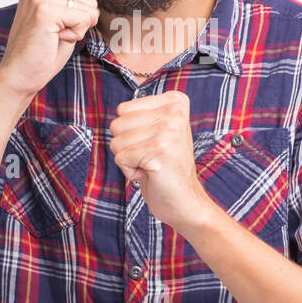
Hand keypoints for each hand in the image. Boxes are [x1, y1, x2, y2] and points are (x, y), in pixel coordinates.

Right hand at [0, 0, 98, 99]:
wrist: (19, 75)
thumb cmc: (40, 51)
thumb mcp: (61, 17)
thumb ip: (74, 1)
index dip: (77, 14)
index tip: (54, 26)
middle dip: (79, 20)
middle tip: (53, 34)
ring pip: (89, 8)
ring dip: (77, 28)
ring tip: (52, 36)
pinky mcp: (45, 10)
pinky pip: (84, 19)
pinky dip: (75, 35)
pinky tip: (53, 39)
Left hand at [108, 90, 211, 234]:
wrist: (185, 200)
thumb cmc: (166, 166)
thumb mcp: (158, 130)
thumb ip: (140, 114)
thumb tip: (118, 110)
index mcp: (175, 102)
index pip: (123, 109)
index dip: (129, 131)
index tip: (152, 142)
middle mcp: (174, 112)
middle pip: (117, 124)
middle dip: (126, 145)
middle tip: (150, 156)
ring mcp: (168, 131)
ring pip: (117, 142)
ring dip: (128, 159)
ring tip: (151, 164)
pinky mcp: (159, 152)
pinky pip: (121, 159)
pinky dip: (130, 171)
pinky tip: (150, 173)